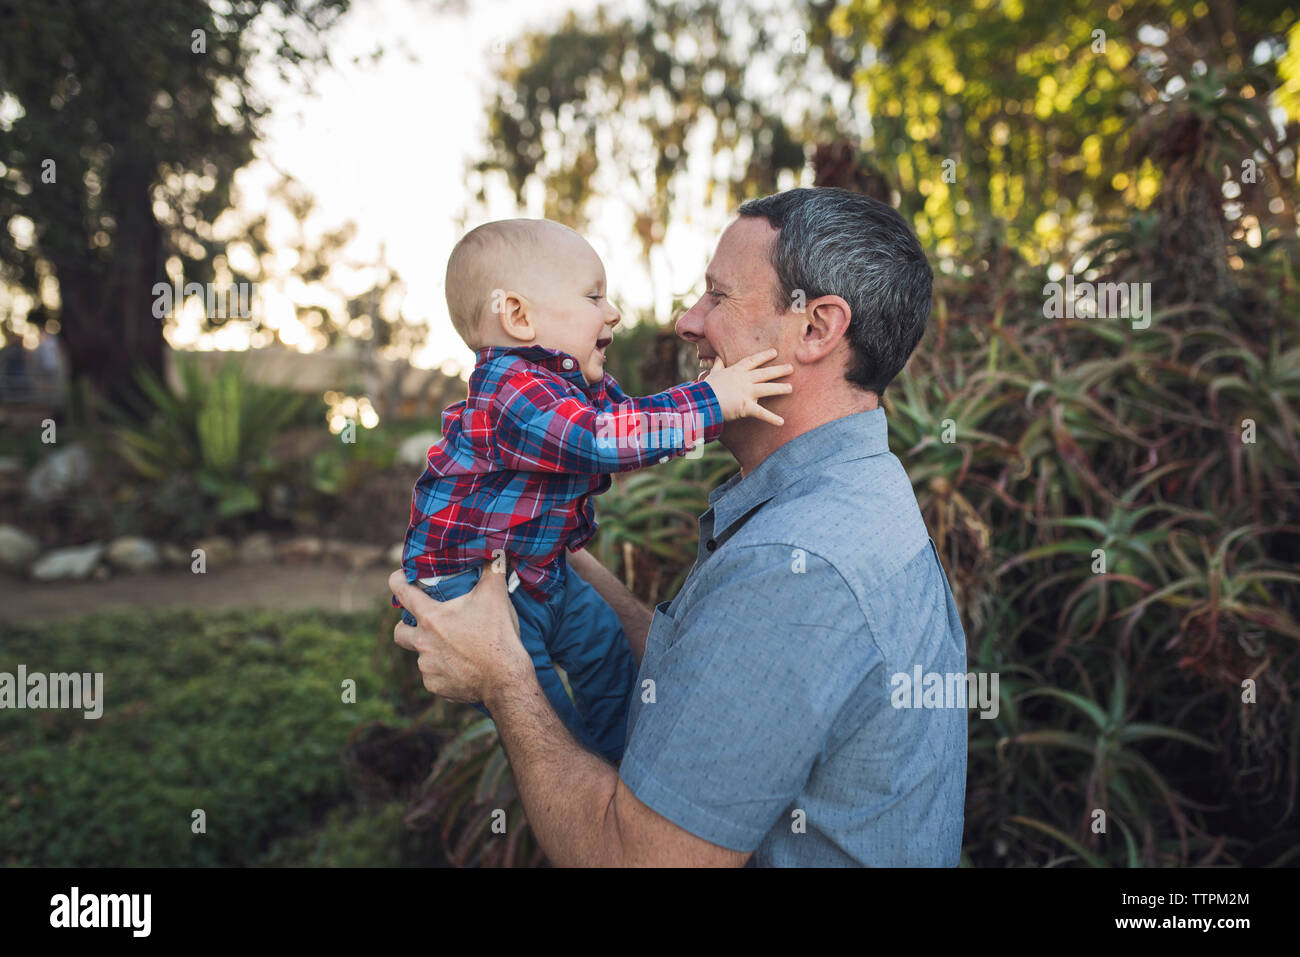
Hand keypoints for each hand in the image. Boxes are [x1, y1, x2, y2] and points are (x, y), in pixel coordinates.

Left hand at [389, 564, 529, 703]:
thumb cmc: (498, 635)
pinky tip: (462, 669)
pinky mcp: (436, 686)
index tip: (399, 578)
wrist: (505, 679)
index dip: (397, 581)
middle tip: (424, 625)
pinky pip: (434, 677)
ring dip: (433, 651)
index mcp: (431, 618)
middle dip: (405, 627)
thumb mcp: (496, 596)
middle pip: (399, 633)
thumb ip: (492, 570)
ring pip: (421, 656)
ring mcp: (427, 667)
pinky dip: (445, 672)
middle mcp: (423, 643)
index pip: (402, 593)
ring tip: (456, 649)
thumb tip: (495, 552)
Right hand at [699, 348, 792, 426]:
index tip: (775, 352)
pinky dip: (772, 418)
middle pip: (765, 373)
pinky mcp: (746, 406)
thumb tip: (716, 357)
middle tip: (791, 368)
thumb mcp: (713, 374)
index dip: (764, 356)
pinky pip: (761, 413)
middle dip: (779, 370)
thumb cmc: (706, 388)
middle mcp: (744, 379)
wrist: (703, 400)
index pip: (753, 361)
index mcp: (736, 371)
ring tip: (790, 388)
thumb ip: (717, 366)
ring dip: (780, 388)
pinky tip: (782, 422)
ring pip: (767, 388)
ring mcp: (746, 392)